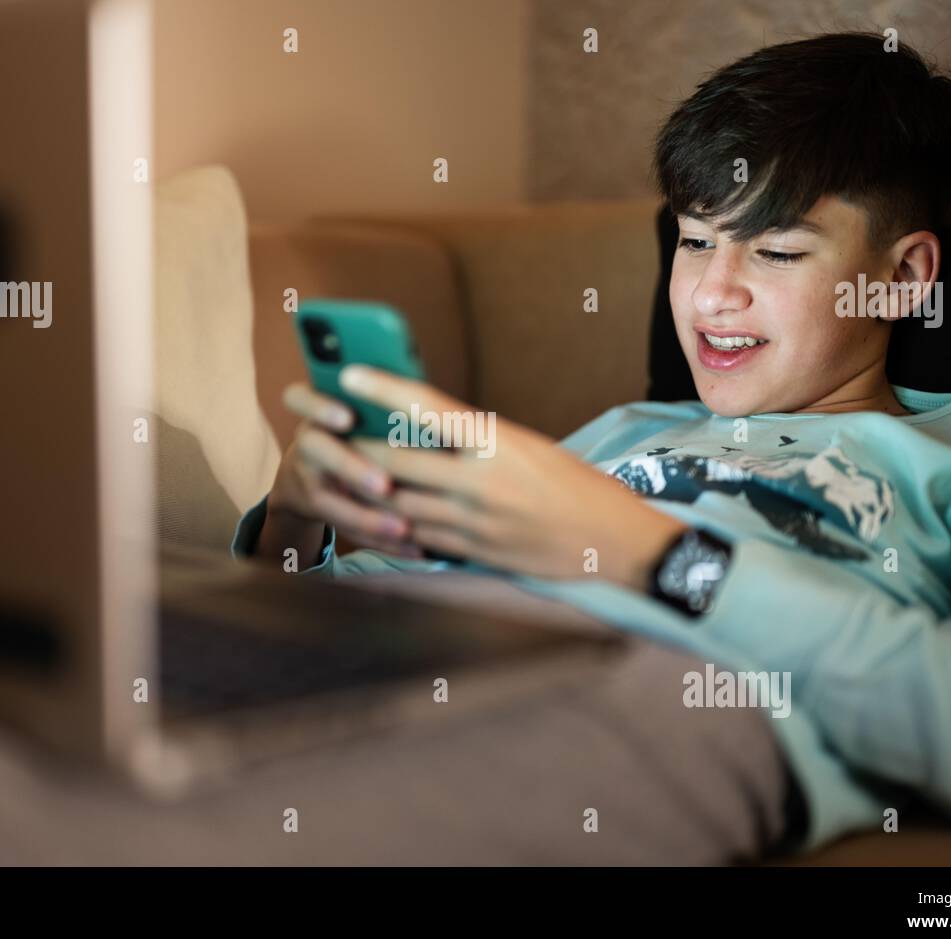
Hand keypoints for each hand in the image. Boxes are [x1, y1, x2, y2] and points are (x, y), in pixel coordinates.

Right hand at [264, 382, 422, 559]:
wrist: (306, 473)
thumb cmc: (354, 431)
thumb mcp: (357, 413)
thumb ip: (383, 411)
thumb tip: (437, 414)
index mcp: (317, 409)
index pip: (299, 398)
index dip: (319, 407)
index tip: (348, 419)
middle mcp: (306, 441)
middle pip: (315, 449)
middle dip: (350, 467)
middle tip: (383, 486)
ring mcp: (306, 479)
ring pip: (327, 500)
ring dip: (366, 517)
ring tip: (403, 529)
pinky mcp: (317, 511)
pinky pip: (345, 529)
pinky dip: (380, 540)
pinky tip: (412, 548)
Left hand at [340, 365, 686, 589]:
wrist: (615, 542)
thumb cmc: (576, 486)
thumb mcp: (528, 446)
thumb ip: (477, 440)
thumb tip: (427, 432)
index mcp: (496, 442)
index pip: (424, 405)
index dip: (381, 387)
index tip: (349, 373)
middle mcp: (478, 482)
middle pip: (393, 461)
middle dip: (358, 448)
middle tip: (334, 434)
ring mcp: (473, 523)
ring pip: (396, 504)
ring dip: (369, 490)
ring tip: (348, 475)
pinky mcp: (473, 554)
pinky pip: (418, 537)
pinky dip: (396, 524)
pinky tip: (384, 516)